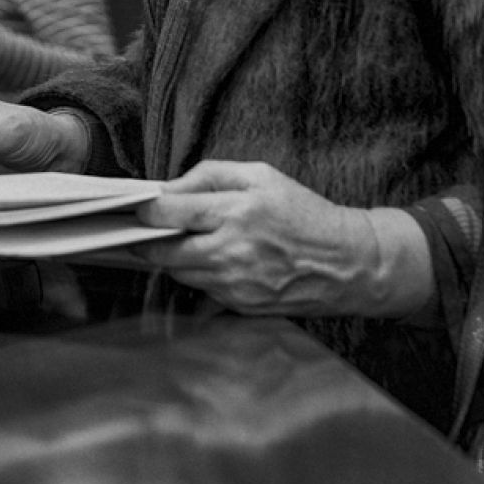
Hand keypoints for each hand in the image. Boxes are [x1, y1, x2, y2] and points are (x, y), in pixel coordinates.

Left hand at [133, 161, 431, 318]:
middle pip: (165, 251)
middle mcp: (232, 253)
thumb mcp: (262, 176)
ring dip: (172, 257)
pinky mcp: (241, 307)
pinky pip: (201, 290)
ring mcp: (236, 285)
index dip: (146, 210)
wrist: (348, 264)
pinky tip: (209, 260)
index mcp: (237, 213)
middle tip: (144, 229)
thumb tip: (169, 188)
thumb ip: (210, 175)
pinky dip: (197, 274)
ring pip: (180, 273)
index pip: (170, 213)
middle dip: (148, 240)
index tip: (135, 206)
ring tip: (181, 240)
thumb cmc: (304, 212)